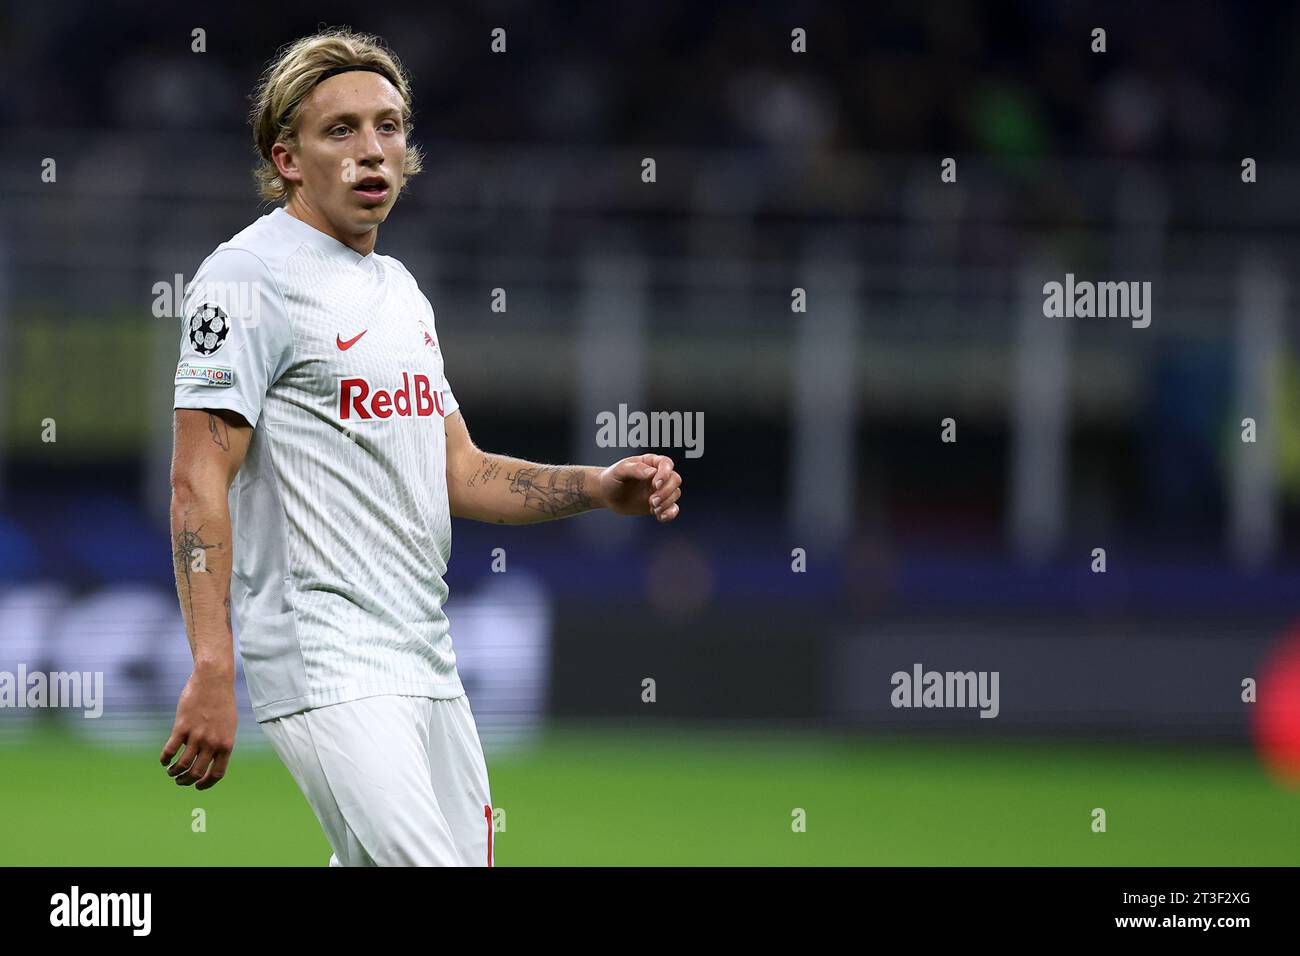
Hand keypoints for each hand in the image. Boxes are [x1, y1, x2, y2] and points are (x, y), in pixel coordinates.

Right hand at [160, 665, 237, 789]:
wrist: (214, 680)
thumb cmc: (222, 701)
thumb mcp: (229, 725)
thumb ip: (221, 743)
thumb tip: (212, 760)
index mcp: (227, 744)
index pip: (217, 773)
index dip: (206, 783)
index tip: (197, 786)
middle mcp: (212, 742)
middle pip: (197, 772)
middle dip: (187, 780)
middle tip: (180, 780)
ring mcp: (197, 735)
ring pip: (182, 764)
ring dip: (174, 772)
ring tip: (171, 772)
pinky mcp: (182, 727)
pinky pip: (170, 750)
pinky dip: (165, 759)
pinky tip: (164, 760)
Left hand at [598, 453, 682, 521]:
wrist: (606, 495)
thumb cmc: (612, 479)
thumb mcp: (619, 471)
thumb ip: (635, 469)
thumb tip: (652, 472)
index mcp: (649, 463)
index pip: (666, 463)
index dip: (665, 474)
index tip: (655, 484)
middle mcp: (658, 475)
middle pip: (675, 480)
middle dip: (666, 491)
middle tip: (652, 501)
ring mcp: (659, 490)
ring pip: (675, 494)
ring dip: (666, 503)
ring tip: (652, 508)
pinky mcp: (659, 504)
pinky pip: (673, 508)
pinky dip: (670, 513)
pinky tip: (660, 516)